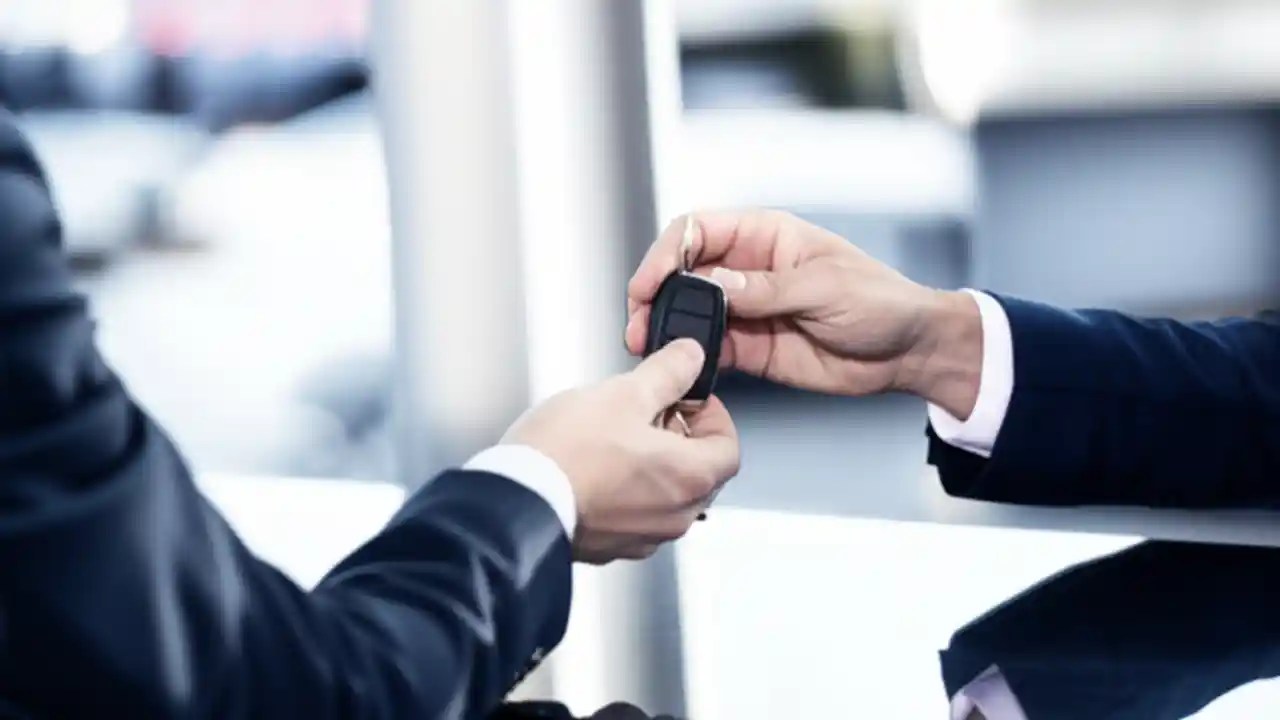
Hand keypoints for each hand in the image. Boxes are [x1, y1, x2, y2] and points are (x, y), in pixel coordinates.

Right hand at [503, 340, 738, 563]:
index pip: (728, 448)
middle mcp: (673, 516)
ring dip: (653, 465)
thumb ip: (667, 373)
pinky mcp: (609, 545)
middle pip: (699, 474)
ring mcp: (641, 536)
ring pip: (666, 495)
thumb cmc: (566, 454)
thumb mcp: (623, 393)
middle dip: (681, 439)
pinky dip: (625, 489)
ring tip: (616, 436)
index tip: (688, 400)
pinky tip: (594, 466)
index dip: (713, 417)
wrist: (515, 502)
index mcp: (689, 478)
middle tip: (650, 412)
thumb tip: (689, 358)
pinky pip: (633, 513)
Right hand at [625, 210, 983, 418]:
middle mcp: (748, 270)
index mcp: (765, 236)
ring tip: (647, 349)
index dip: (666, 253)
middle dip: (653, 293)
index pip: (698, 230)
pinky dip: (689, 359)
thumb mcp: (825, 287)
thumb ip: (766, 290)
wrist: (907, 352)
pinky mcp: (750, 348)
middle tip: (636, 323)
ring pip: (688, 314)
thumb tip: (715, 286)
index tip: (650, 283)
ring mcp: (746, 310)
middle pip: (682, 272)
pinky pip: (709, 350)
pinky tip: (679, 370)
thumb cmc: (880, 301)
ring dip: (664, 329)